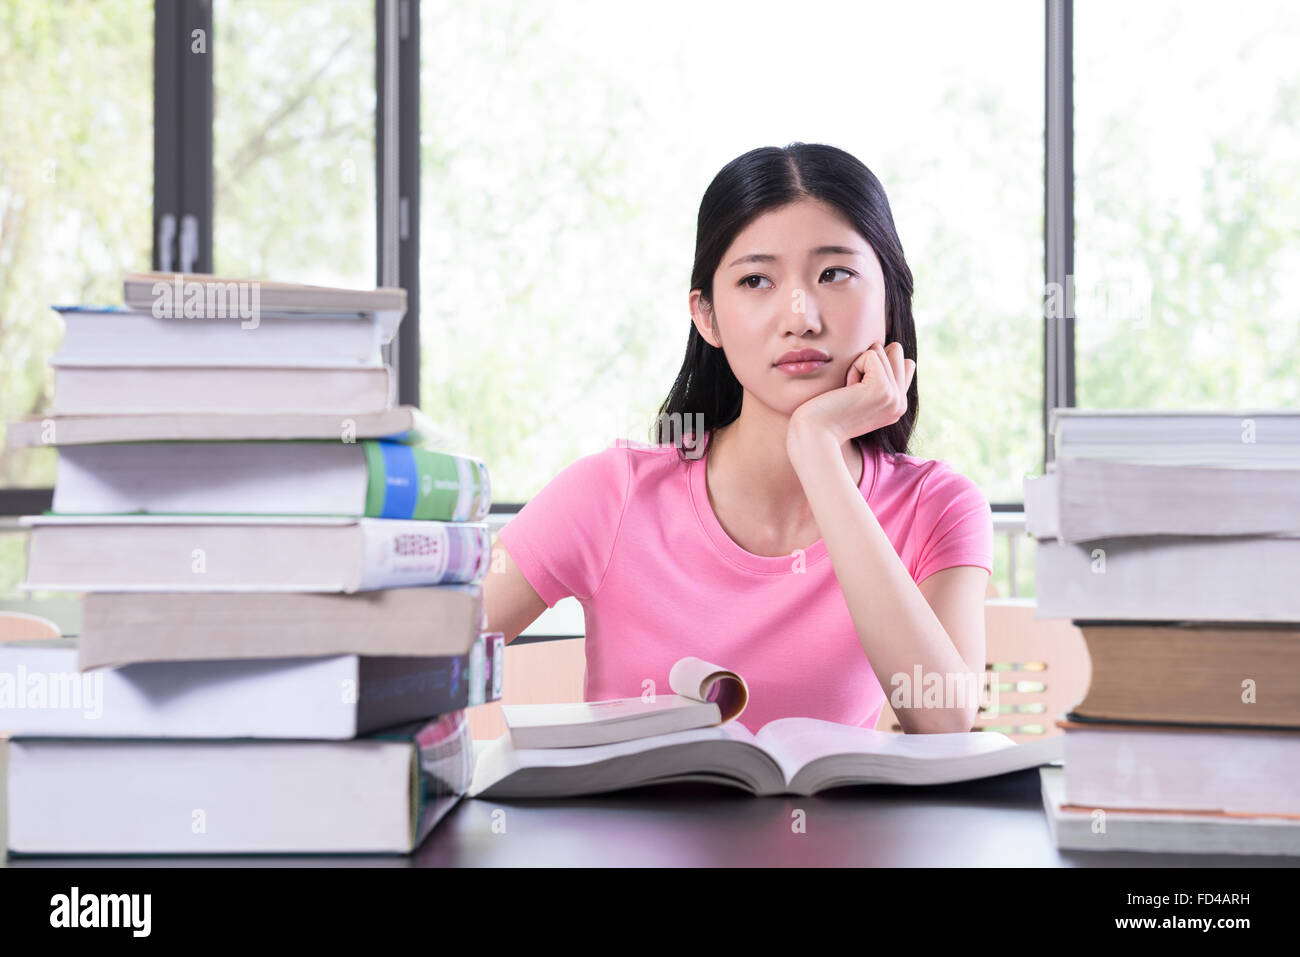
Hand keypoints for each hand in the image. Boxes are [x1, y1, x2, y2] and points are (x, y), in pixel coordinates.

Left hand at [788, 341, 914, 445]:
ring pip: (881, 351)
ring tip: (847, 393)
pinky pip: (870, 355)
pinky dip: (853, 367)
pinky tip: (845, 391)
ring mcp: (895, 397)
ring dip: (856, 366)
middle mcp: (901, 404)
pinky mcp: (883, 388)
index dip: (877, 366)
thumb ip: (881, 376)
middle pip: (894, 351)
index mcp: (898, 406)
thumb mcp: (859, 395)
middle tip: (851, 391)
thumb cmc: (826, 414)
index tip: (856, 390)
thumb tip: (894, 347)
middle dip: (867, 362)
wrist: (815, 435)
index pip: (905, 364)